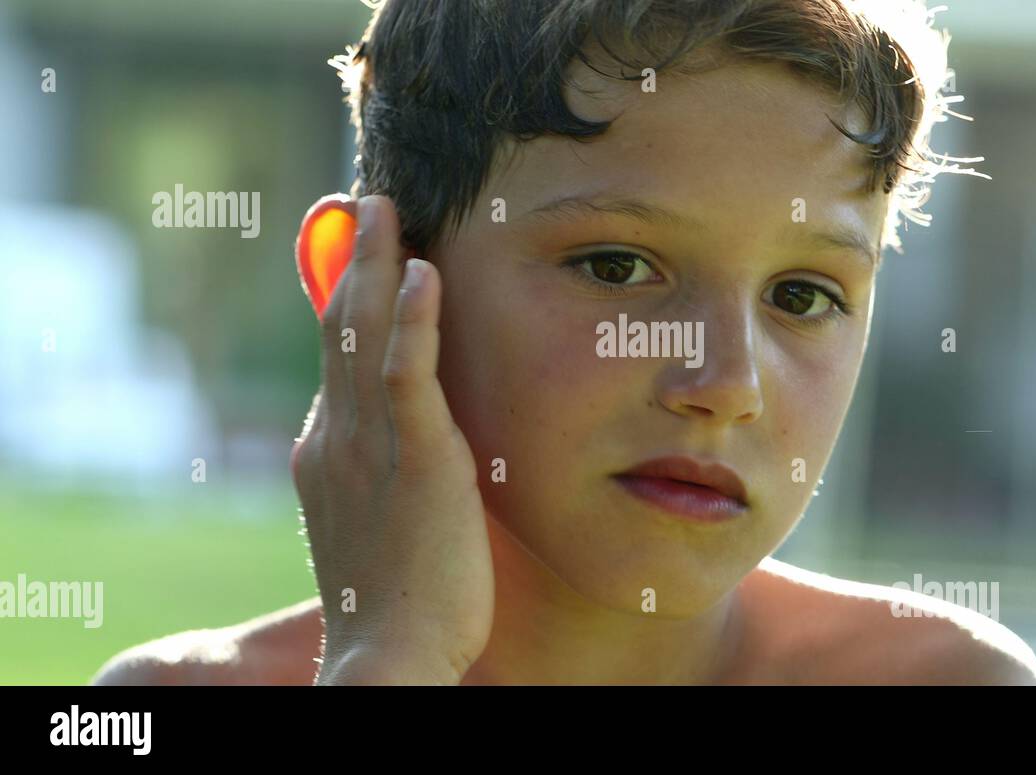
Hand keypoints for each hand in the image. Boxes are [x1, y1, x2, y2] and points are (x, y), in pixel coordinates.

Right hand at [290, 195, 493, 684]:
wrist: (388, 651)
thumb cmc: (399, 598)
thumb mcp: (383, 521)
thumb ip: (388, 474)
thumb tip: (410, 448)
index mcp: (327, 451)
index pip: (340, 361)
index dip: (351, 305)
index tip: (365, 262)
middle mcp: (335, 435)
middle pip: (340, 330)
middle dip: (350, 261)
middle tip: (362, 206)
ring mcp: (367, 442)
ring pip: (364, 334)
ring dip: (373, 263)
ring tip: (383, 208)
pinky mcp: (413, 454)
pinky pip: (407, 369)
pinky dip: (410, 317)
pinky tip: (421, 271)